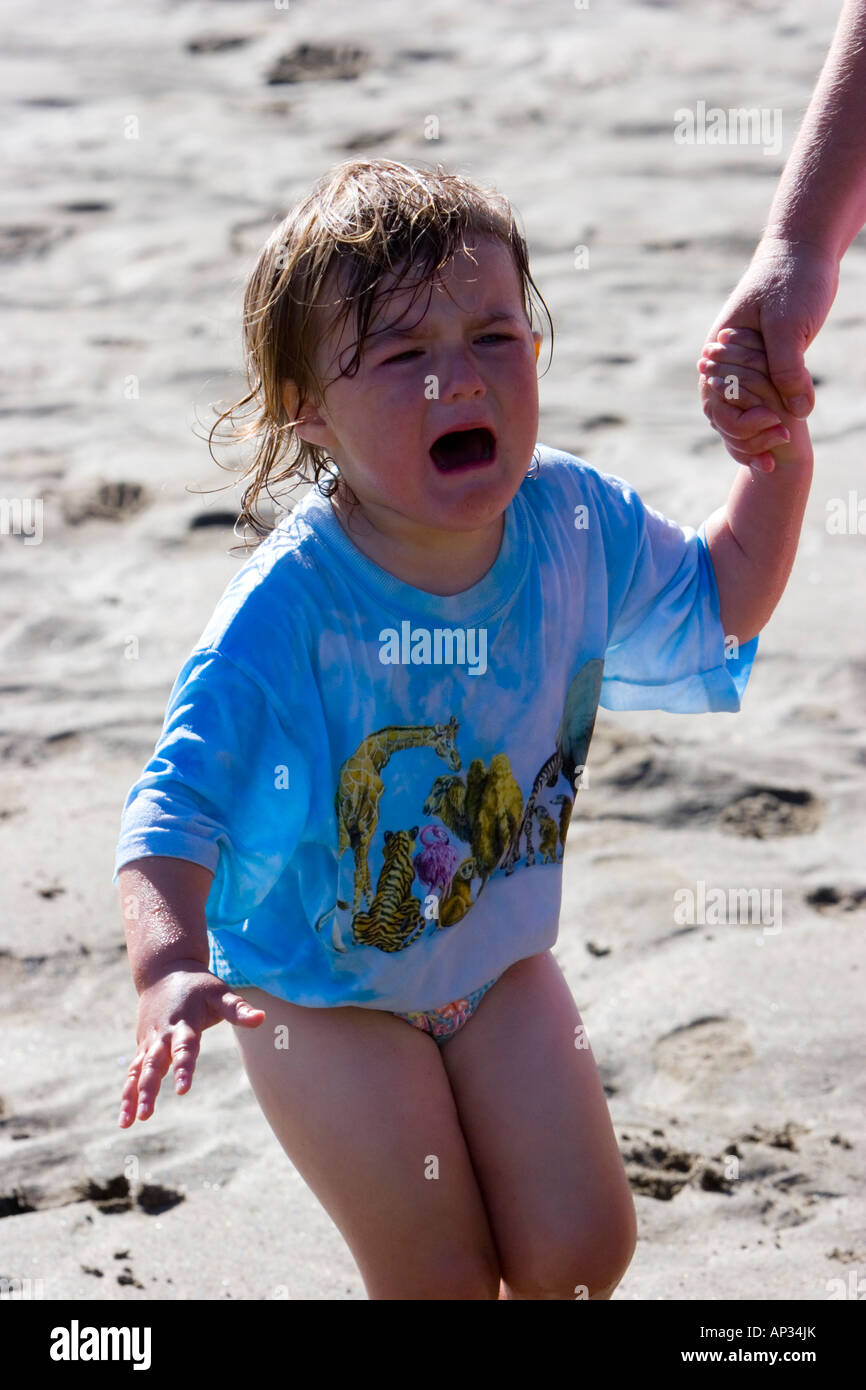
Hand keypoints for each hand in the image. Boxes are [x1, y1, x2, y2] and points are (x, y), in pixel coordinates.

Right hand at [118, 961, 264, 1126]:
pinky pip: (132, 1072)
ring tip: (126, 1123)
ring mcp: (150, 1042)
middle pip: (154, 1065)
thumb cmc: (198, 985)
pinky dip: (127, 1094)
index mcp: (183, 1024)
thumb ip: (238, 1009)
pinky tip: (125, 1119)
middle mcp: (163, 1036)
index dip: (183, 1069)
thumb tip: (262, 1018)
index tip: (182, 1090)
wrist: (164, 971)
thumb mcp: (220, 993)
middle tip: (148, 1114)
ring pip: (138, 1072)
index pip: (184, 1049)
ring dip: (132, 1097)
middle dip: (149, 1090)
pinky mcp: (142, 1047)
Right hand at [698, 236, 837, 452]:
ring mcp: (742, 363)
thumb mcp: (791, 326)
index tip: (777, 429)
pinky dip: (766, 422)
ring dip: (754, 436)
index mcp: (720, 351)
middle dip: (746, 440)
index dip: (743, 427)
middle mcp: (725, 361)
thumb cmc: (793, 281)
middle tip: (771, 461)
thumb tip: (797, 412)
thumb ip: (789, 368)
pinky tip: (783, 436)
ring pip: (738, 412)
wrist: (803, 250)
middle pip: (723, 415)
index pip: (717, 404)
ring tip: (772, 461)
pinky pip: (757, 401)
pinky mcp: (762, 363)